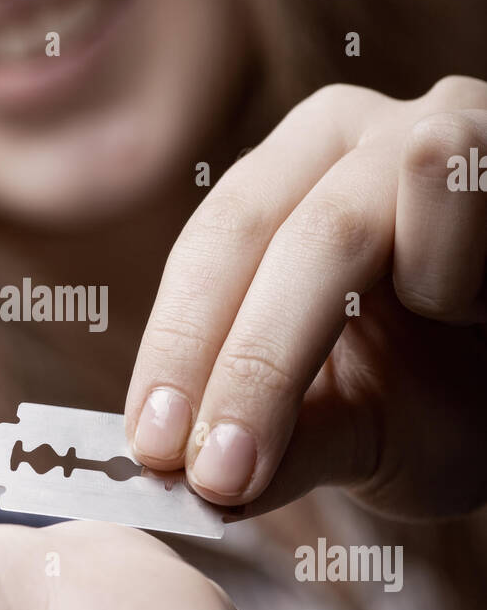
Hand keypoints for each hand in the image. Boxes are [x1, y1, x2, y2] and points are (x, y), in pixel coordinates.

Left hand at [126, 77, 486, 520]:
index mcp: (288, 179)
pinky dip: (458, 278)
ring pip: (357, 216)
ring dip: (359, 313)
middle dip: (245, 366)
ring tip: (419, 342)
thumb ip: (281, 445)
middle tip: (220, 473)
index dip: (177, 348)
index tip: (155, 450)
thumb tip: (196, 488)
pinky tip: (477, 312)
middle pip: (276, 238)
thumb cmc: (450, 390)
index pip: (211, 249)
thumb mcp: (356, 429)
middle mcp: (353, 134)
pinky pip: (455, 196)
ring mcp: (439, 120)